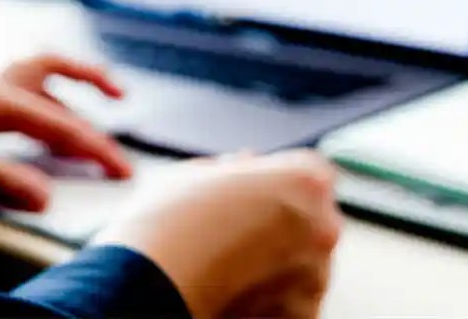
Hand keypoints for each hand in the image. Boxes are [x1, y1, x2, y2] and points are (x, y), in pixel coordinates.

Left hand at [0, 54, 131, 210]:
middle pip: (53, 69)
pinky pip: (20, 95)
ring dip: (70, 85)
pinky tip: (45, 128)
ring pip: (37, 78)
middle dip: (91, 80)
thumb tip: (43, 195)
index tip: (122, 168)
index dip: (95, 146)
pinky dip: (45, 102)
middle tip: (121, 98)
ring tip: (98, 102)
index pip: (59, 120)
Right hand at [91, 150, 341, 318]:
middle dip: (282, 222)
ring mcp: (316, 278)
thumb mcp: (195, 175)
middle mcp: (322, 228)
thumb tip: (244, 162)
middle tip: (234, 233)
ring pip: (304, 264)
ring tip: (227, 269)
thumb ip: (232, 167)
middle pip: (311, 218)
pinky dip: (272, 300)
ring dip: (278, 263)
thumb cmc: (166, 224)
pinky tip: (233, 294)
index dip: (277, 180)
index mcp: (305, 181)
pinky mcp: (302, 318)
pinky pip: (293, 302)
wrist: (145, 288)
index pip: (311, 173)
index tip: (250, 193)